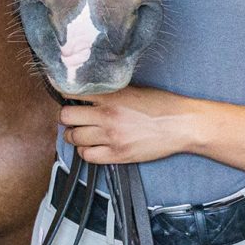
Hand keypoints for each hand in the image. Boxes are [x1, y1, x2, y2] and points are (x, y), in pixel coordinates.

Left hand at [59, 86, 200, 164]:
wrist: (180, 125)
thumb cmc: (161, 104)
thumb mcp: (133, 89)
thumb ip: (109, 92)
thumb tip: (87, 93)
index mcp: (111, 95)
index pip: (71, 92)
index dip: (63, 93)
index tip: (64, 95)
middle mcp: (107, 115)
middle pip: (66, 116)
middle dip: (67, 116)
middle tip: (73, 116)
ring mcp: (111, 137)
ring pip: (73, 137)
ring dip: (74, 134)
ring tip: (81, 132)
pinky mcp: (118, 155)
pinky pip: (87, 156)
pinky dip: (85, 151)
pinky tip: (92, 146)